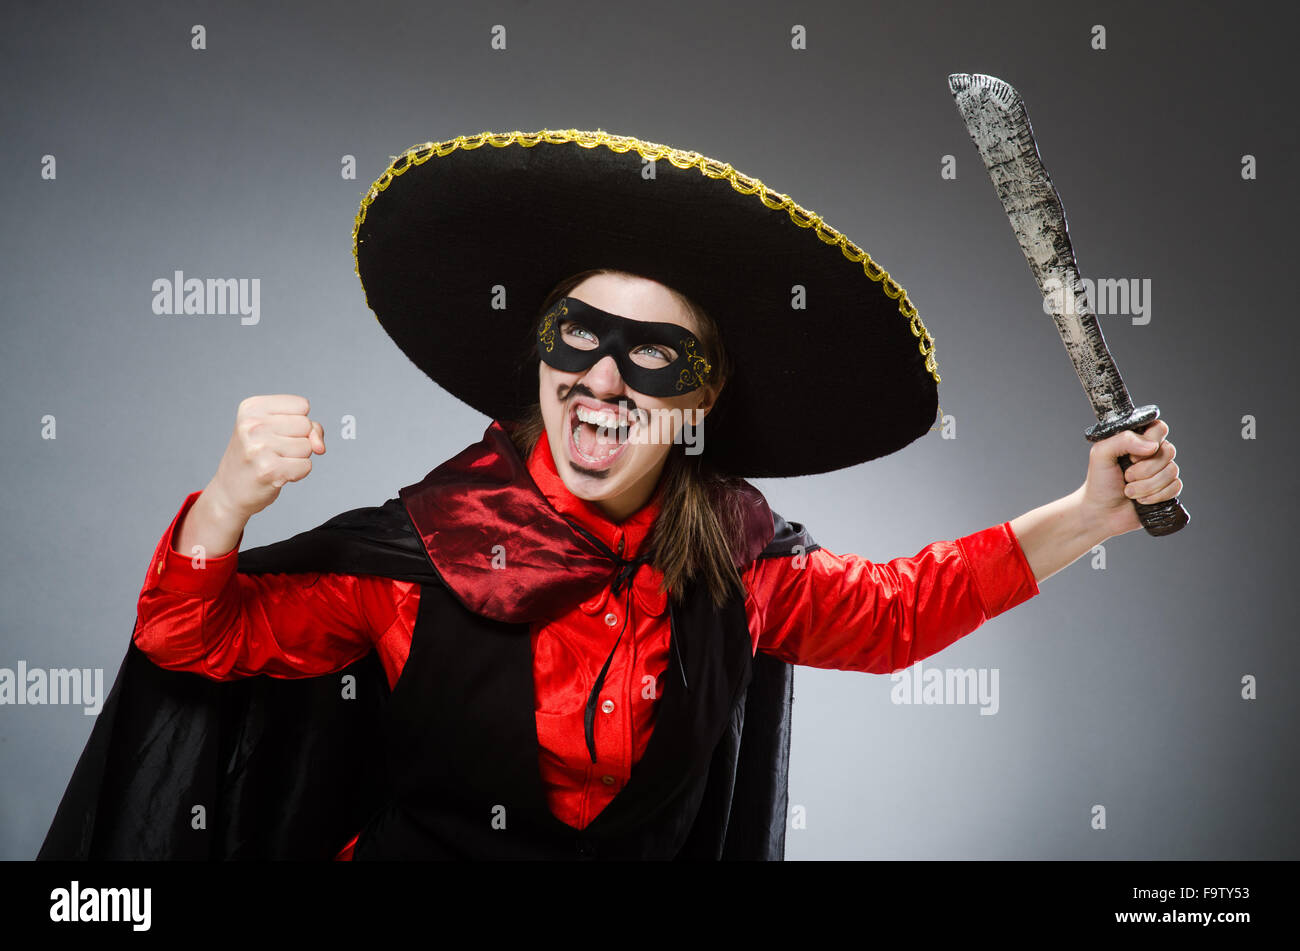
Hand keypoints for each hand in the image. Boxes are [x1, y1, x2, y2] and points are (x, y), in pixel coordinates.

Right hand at [207, 394, 325, 519]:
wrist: (230, 491)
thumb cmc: (256, 457)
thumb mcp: (276, 429)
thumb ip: (308, 427)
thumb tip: (320, 446)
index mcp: (252, 407)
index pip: (302, 405)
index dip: (297, 422)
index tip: (276, 432)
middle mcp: (252, 424)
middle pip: (306, 425)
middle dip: (298, 440)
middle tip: (274, 450)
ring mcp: (259, 447)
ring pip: (308, 447)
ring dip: (297, 457)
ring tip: (274, 461)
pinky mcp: (269, 470)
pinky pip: (306, 466)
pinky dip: (297, 473)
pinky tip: (277, 473)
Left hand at [1079, 418, 1181, 538]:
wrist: (1101, 513)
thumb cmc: (1099, 482)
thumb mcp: (1101, 454)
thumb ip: (1122, 440)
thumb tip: (1152, 446)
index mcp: (1137, 440)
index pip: (1159, 428)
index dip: (1150, 442)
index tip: (1131, 457)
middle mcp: (1152, 453)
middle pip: (1168, 451)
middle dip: (1145, 469)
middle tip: (1126, 477)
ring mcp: (1161, 471)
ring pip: (1172, 470)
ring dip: (1147, 485)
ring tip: (1129, 491)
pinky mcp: (1167, 489)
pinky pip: (1176, 486)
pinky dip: (1157, 495)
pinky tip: (1141, 500)